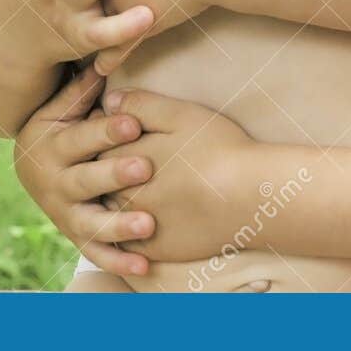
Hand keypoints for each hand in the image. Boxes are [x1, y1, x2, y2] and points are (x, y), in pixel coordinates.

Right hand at [12, 65, 156, 277]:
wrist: (34, 165)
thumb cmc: (62, 124)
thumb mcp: (61, 105)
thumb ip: (82, 87)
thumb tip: (105, 49)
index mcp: (47, 143)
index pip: (79, 136)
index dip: (106, 130)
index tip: (135, 122)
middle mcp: (51, 181)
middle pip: (84, 180)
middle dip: (114, 174)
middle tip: (144, 168)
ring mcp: (62, 212)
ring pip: (89, 222)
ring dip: (118, 226)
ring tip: (147, 225)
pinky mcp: (74, 235)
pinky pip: (95, 252)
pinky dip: (118, 261)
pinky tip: (143, 266)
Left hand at [97, 87, 254, 263]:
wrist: (250, 197)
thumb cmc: (219, 148)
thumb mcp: (181, 115)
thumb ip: (141, 105)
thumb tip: (109, 100)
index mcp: (127, 158)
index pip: (99, 147)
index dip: (107, 139)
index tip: (118, 135)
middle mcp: (124, 194)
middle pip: (101, 182)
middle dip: (106, 172)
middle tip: (121, 163)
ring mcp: (138, 226)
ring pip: (113, 214)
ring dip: (118, 202)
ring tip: (138, 191)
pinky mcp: (156, 250)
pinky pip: (131, 245)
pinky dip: (132, 234)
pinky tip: (145, 222)